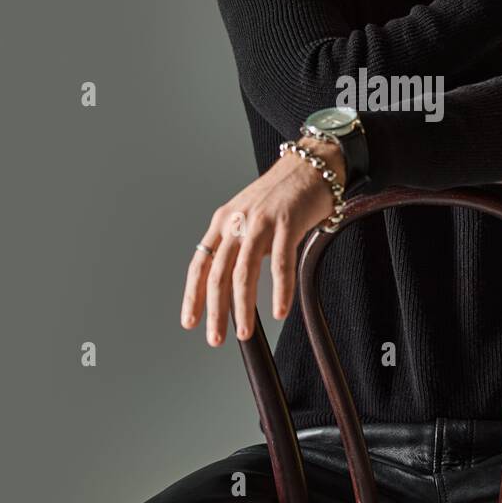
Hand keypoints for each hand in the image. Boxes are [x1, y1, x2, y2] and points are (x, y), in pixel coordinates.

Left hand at [180, 138, 345, 345]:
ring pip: (243, 273)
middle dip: (215, 311)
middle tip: (216, 338)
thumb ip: (240, 244)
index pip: (200, 264)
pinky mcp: (286, 222)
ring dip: (242, 307)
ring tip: (243, 331)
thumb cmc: (284, 194)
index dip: (193, 296)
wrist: (311, 164)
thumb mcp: (251, 216)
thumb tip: (233, 283)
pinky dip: (279, 291)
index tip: (190, 322)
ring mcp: (260, 221)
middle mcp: (236, 222)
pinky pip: (280, 265)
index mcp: (223, 221)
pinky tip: (279, 310)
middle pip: (217, 274)